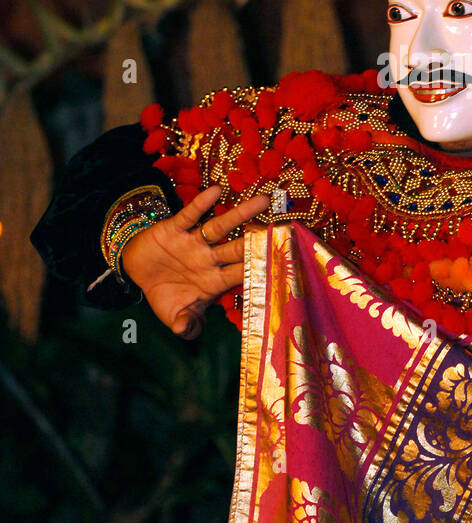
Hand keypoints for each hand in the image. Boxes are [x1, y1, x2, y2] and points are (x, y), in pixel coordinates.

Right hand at [121, 186, 270, 338]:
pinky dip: (202, 204)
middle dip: (258, 238)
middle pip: (238, 247)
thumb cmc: (164, 295)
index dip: (258, 269)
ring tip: (262, 200)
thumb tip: (184, 331)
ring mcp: (194, 242)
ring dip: (241, 214)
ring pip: (221, 226)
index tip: (279, 262)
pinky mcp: (175, 229)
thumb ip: (185, 325)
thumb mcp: (173, 315)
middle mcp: (210, 258)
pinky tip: (216, 191)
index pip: (241, 274)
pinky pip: (191, 215)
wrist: (137, 274)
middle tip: (282, 226)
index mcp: (214, 280)